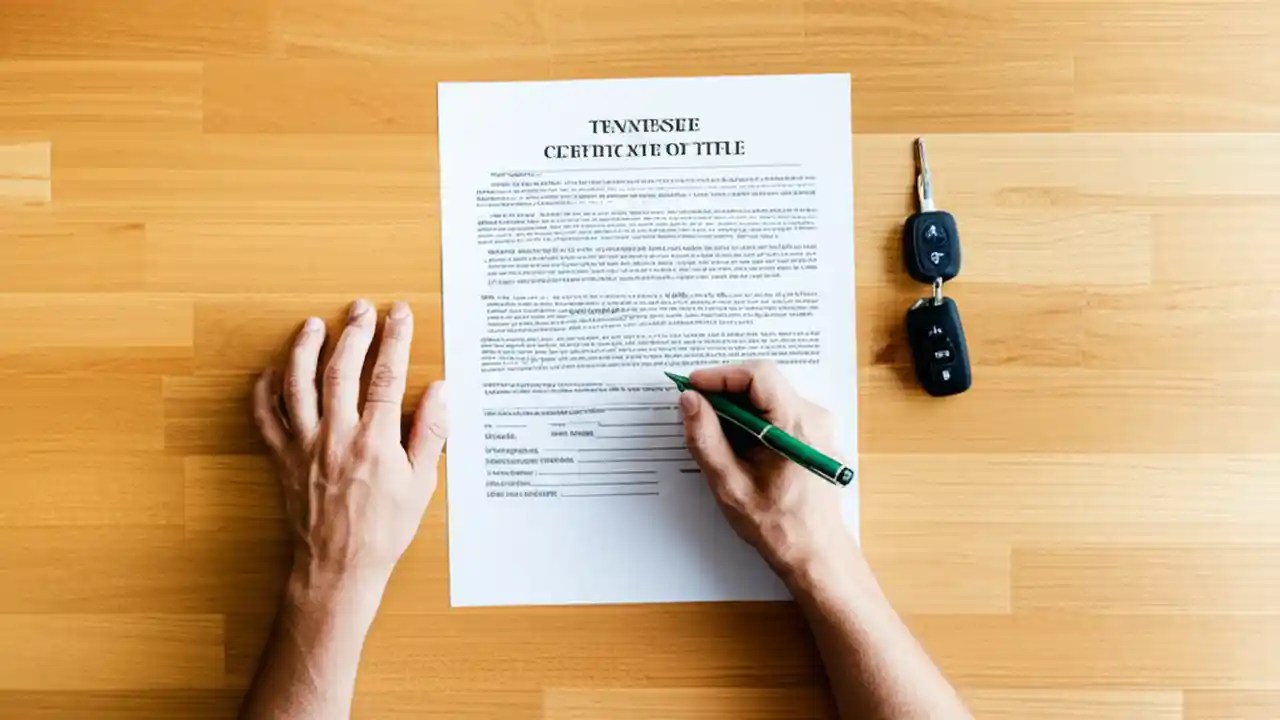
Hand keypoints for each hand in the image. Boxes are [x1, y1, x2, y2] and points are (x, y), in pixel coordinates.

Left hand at [252, 299, 447, 608]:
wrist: (338, 568)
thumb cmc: (383, 531)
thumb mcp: (421, 484)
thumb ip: (431, 433)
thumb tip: (441, 391)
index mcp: (376, 440)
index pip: (388, 376)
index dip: (395, 339)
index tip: (399, 314)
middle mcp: (337, 435)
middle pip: (343, 370)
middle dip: (354, 333)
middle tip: (361, 308)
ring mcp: (305, 446)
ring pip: (299, 384)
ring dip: (305, 350)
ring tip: (313, 325)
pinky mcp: (283, 460)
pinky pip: (266, 419)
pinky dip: (263, 393)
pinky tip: (268, 373)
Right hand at [678, 361, 854, 581]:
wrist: (814, 551)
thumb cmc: (778, 525)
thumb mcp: (730, 484)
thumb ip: (706, 438)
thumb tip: (690, 402)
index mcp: (796, 426)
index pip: (758, 375)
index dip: (720, 375)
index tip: (692, 386)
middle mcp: (812, 417)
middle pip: (762, 381)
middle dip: (724, 390)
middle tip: (694, 407)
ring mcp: (815, 424)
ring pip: (766, 395)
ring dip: (735, 405)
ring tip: (711, 429)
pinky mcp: (810, 433)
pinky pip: (775, 409)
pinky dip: (749, 417)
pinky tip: (732, 441)